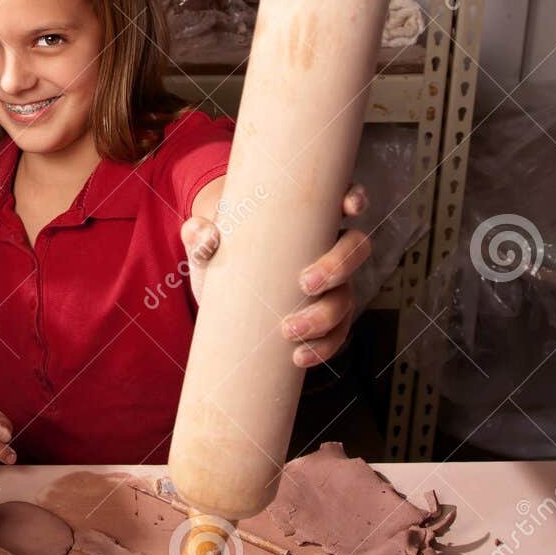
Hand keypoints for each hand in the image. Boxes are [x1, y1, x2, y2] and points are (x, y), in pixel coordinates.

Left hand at [180, 183, 370, 368]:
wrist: (217, 290)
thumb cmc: (220, 250)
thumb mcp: (206, 241)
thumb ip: (199, 234)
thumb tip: (205, 234)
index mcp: (306, 219)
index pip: (341, 200)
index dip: (355, 199)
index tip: (350, 207)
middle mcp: (326, 249)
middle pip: (356, 249)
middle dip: (339, 266)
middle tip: (306, 283)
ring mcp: (329, 285)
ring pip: (346, 297)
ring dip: (325, 316)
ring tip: (289, 330)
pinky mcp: (320, 317)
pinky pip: (336, 333)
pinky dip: (323, 347)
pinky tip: (299, 356)